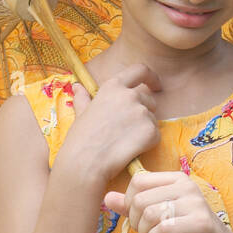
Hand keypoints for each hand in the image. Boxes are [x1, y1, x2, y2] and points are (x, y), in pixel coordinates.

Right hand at [66, 64, 162, 186]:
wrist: (86, 162)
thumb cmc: (81, 138)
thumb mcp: (81, 113)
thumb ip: (83, 98)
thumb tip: (77, 86)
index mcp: (113, 86)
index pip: (140, 70)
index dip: (151, 77)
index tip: (155, 84)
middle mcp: (130, 95)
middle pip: (149, 98)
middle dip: (144, 111)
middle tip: (128, 129)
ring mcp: (142, 112)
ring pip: (152, 118)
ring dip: (144, 128)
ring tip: (124, 141)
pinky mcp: (151, 131)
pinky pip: (156, 135)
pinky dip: (147, 143)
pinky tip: (130, 149)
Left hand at [104, 170, 232, 232]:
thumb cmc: (188, 231)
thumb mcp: (159, 215)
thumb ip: (134, 206)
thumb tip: (107, 198)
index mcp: (176, 178)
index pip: (138, 181)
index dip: (130, 202)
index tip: (139, 218)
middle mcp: (186, 186)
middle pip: (140, 200)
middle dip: (137, 222)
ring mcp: (194, 203)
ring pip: (149, 215)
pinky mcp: (199, 223)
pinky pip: (162, 230)